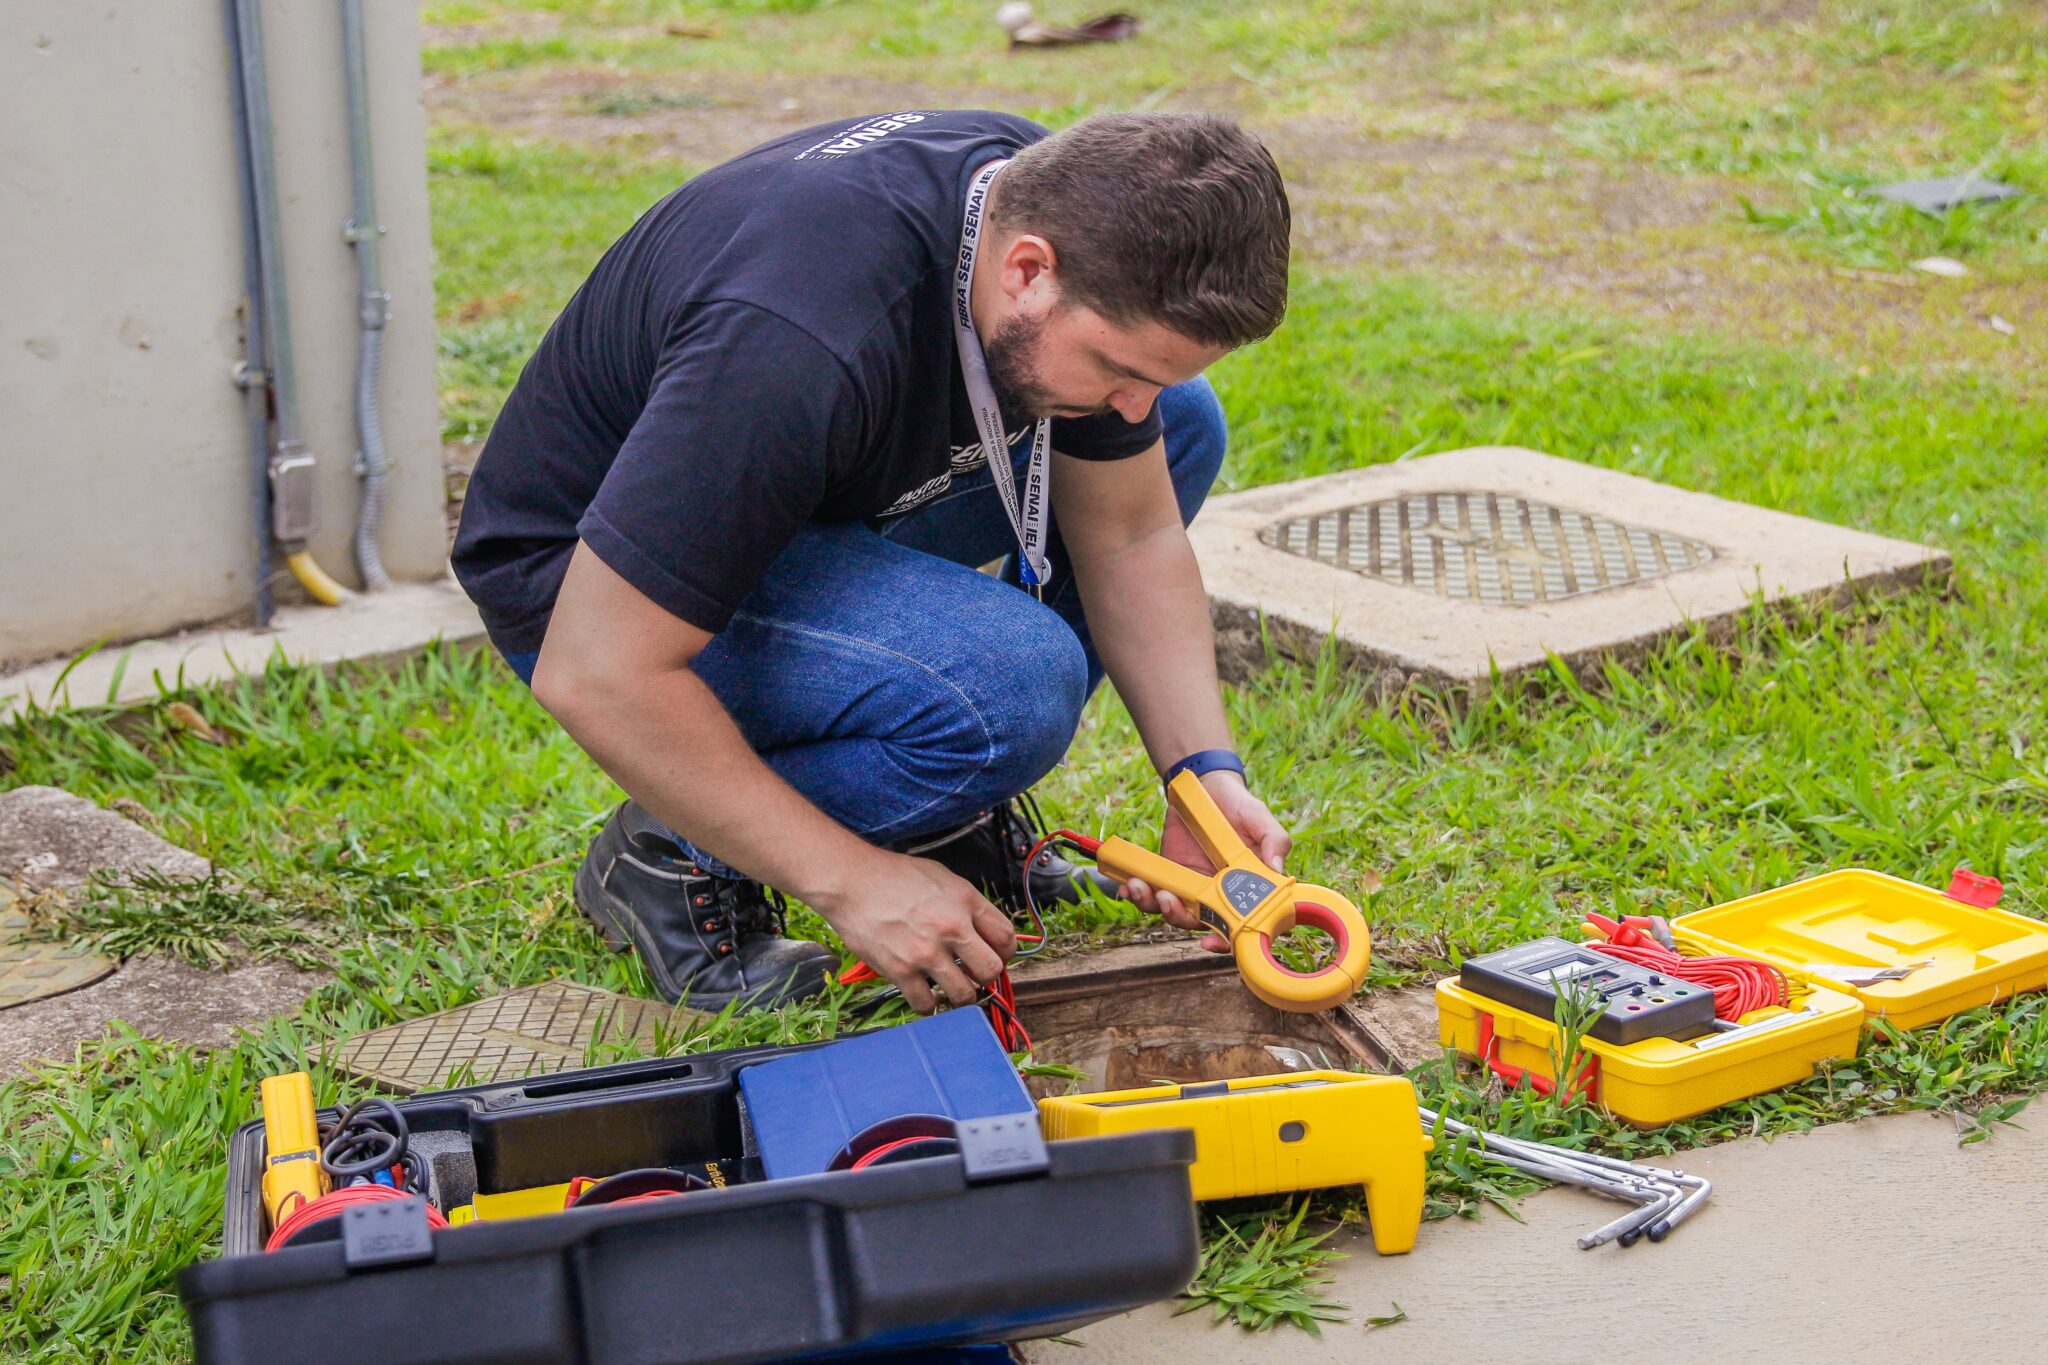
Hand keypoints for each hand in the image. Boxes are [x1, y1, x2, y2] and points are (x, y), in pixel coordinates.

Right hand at [820, 851, 1015, 1012]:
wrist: (851, 881)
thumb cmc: (893, 876)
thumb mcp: (943, 877)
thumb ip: (967, 904)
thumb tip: (985, 931)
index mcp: (966, 901)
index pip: (1007, 938)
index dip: (1005, 952)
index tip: (995, 956)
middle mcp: (952, 928)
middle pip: (992, 971)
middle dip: (986, 976)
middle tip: (973, 974)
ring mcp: (927, 953)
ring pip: (964, 995)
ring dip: (959, 994)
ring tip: (949, 986)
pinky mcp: (902, 971)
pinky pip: (926, 1004)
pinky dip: (927, 1003)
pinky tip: (923, 991)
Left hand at [1120, 771, 1290, 952]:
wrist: (1208, 786)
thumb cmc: (1239, 806)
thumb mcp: (1260, 817)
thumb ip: (1274, 840)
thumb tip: (1277, 868)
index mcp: (1246, 889)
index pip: (1239, 925)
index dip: (1225, 941)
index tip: (1209, 941)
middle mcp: (1218, 895)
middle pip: (1198, 922)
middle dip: (1178, 917)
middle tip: (1167, 899)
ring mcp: (1191, 886)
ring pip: (1171, 910)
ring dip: (1153, 905)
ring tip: (1141, 885)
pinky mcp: (1168, 874)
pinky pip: (1152, 891)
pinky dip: (1137, 891)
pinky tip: (1129, 882)